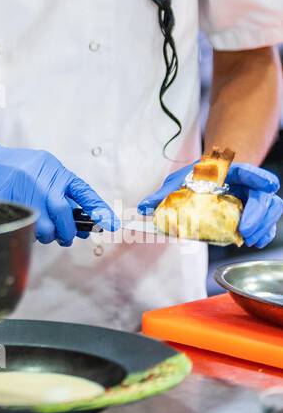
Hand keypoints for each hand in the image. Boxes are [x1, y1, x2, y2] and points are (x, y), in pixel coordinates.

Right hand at [0, 136, 119, 246]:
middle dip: (66, 231)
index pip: (82, 192)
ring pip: (44, 225)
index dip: (98, 209)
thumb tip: (83, 221)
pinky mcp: (7, 201)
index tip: (111, 224)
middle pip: (62, 213)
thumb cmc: (16, 169)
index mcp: (54, 170)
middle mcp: (41, 178)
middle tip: (64, 237)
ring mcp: (22, 189)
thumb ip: (62, 193)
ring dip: (46, 235)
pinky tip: (26, 223)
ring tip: (42, 230)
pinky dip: (29, 231)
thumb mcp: (43, 171)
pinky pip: (25, 226)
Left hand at [138, 160, 282, 248]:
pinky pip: (267, 224)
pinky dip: (264, 233)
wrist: (204, 183)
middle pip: (265, 196)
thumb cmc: (194, 179)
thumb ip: (162, 194)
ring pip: (271, 210)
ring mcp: (253, 200)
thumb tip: (143, 207)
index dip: (260, 177)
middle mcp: (246, 185)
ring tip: (249, 240)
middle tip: (244, 231)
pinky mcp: (255, 215)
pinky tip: (253, 241)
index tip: (268, 185)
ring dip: (263, 227)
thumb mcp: (177, 182)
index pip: (250, 171)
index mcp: (230, 171)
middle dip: (259, 215)